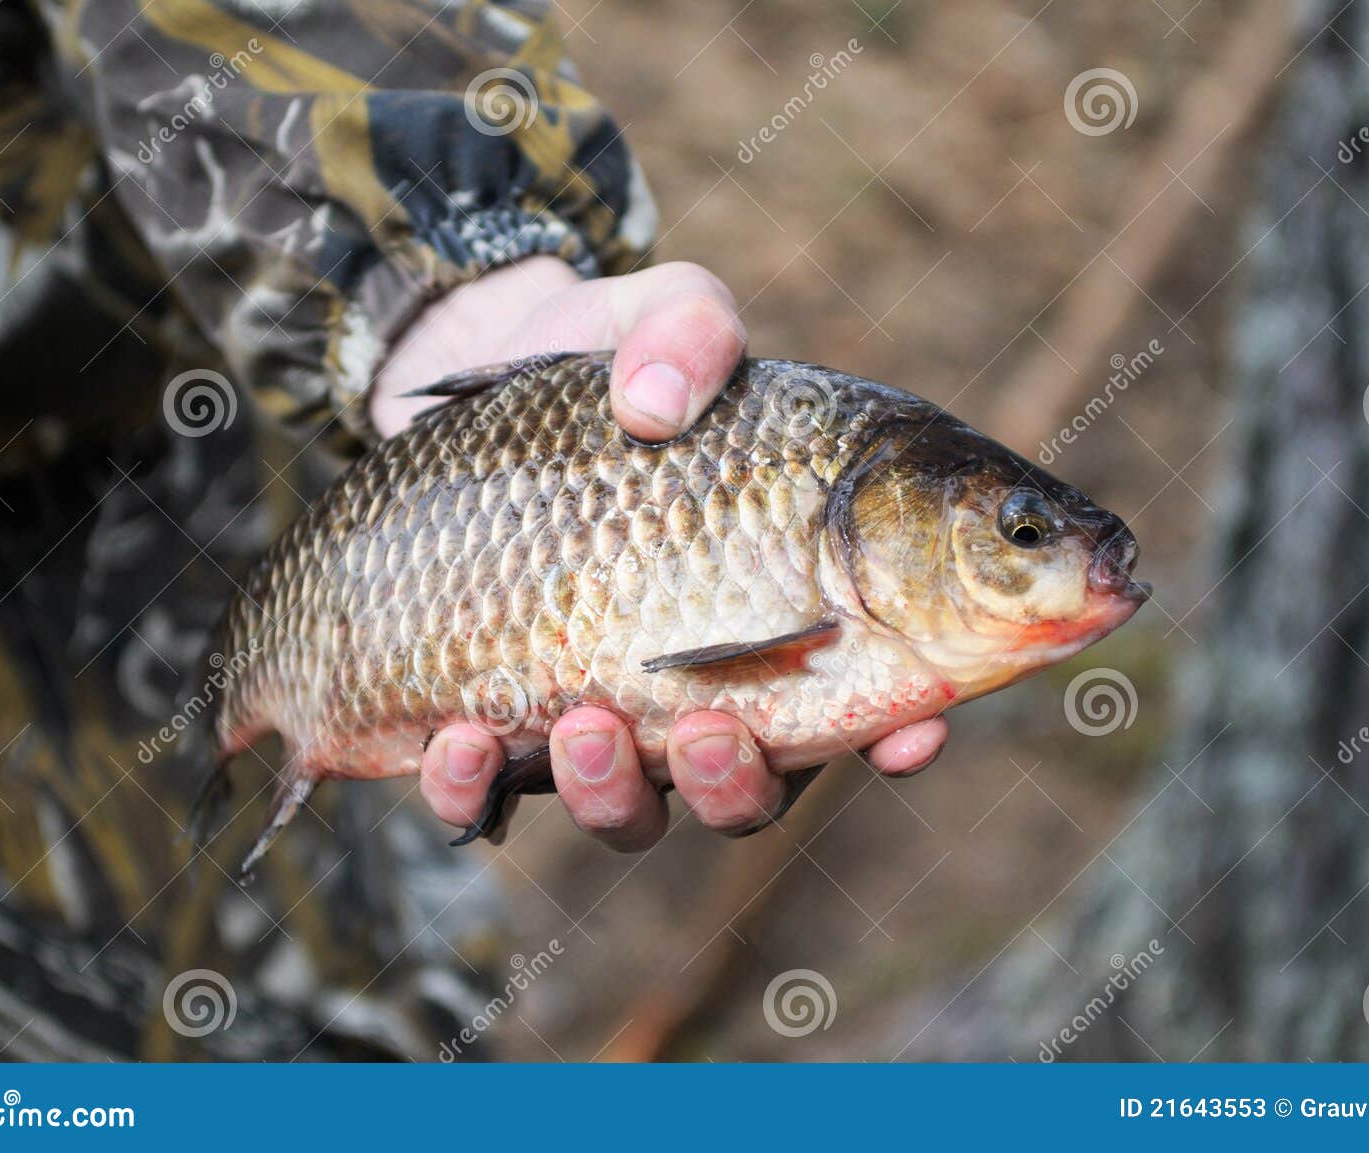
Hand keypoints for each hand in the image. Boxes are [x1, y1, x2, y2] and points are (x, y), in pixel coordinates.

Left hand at [375, 257, 949, 849]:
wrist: (471, 391)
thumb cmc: (605, 360)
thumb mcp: (657, 314)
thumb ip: (686, 328)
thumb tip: (654, 403)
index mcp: (787, 599)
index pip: (878, 685)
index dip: (908, 727)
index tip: (909, 731)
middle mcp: (710, 682)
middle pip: (753, 787)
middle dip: (736, 782)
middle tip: (709, 728)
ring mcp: (604, 714)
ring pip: (633, 810)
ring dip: (612, 793)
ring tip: (582, 729)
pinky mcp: (496, 719)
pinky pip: (486, 797)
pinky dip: (470, 788)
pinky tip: (458, 739)